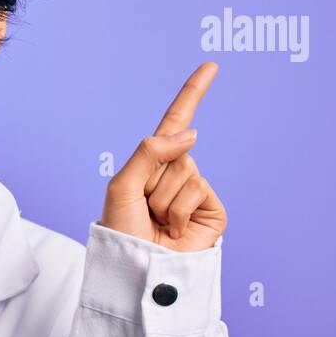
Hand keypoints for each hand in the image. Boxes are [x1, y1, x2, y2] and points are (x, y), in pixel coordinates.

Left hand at [99, 61, 226, 251]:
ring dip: (163, 199)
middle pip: (177, 151)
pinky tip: (173, 230)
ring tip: (156, 222)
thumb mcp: (123, 185)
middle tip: (145, 208)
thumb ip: (150, 152)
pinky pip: (198, 189)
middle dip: (154, 179)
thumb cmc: (122, 231)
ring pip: (187, 171)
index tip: (211, 66)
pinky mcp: (213, 211)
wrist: (137, 270)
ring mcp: (197, 193)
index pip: (176, 123)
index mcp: (152, 165)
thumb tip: (191, 133)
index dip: (193, 94)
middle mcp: (176, 175)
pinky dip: (179, 210)